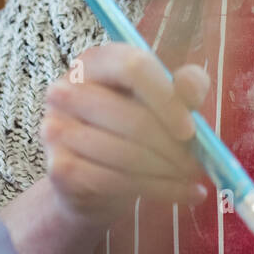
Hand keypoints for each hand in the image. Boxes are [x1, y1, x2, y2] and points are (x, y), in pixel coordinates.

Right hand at [40, 44, 210, 228]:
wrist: (92, 180)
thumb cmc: (133, 130)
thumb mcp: (164, 103)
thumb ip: (183, 89)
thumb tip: (192, 84)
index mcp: (97, 61)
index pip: (133, 68)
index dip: (166, 99)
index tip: (190, 130)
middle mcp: (67, 88)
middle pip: (129, 116)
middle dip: (171, 146)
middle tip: (197, 165)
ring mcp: (56, 127)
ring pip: (122, 153)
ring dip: (166, 172)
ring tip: (191, 178)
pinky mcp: (58, 167)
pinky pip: (112, 181)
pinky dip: (155, 190)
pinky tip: (180, 193)